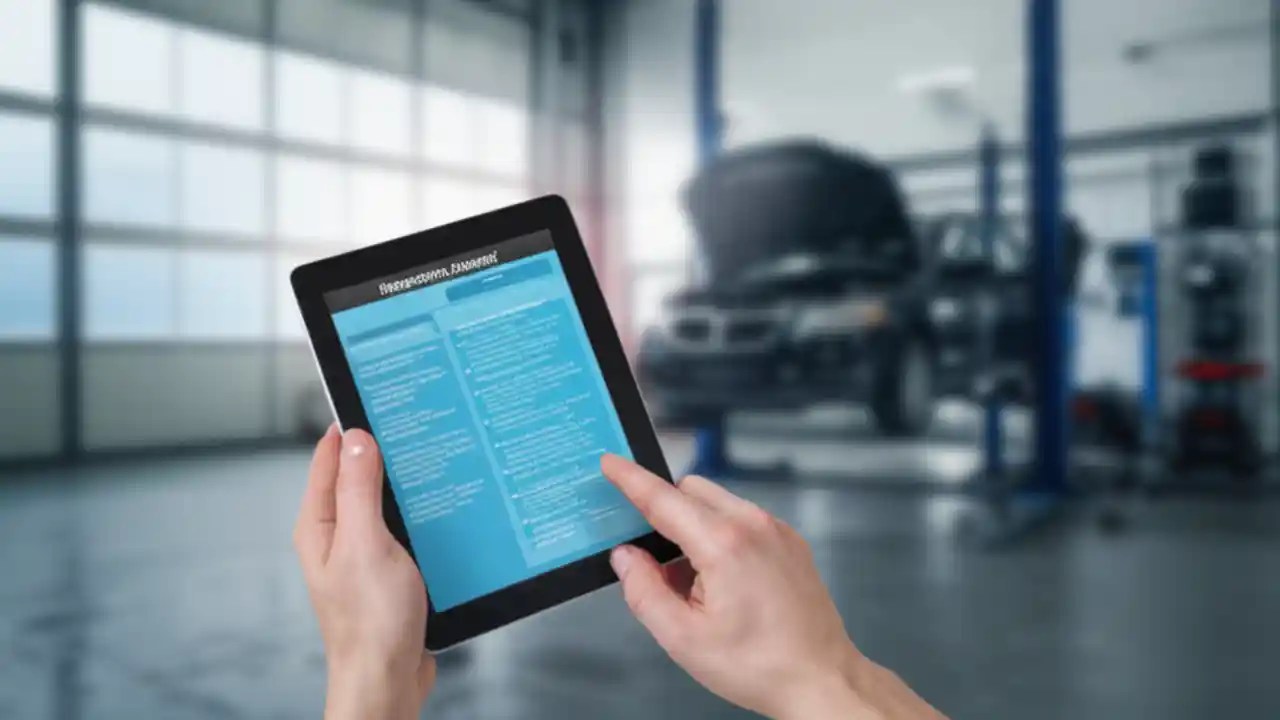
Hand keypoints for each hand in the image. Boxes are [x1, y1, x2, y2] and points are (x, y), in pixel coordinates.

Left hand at [294, 426, 435, 719]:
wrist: (388, 679)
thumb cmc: (371, 623)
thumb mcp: (365, 543)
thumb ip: (360, 489)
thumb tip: (359, 439)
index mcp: (320, 524)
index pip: (330, 457)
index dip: (353, 426)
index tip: (379, 399)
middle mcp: (337, 535)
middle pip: (359, 475)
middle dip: (385, 449)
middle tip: (416, 423)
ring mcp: (362, 553)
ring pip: (385, 501)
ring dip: (407, 483)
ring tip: (434, 458)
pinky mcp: (388, 569)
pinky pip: (403, 527)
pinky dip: (420, 513)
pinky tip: (443, 508)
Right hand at [602, 455, 943, 719]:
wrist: (821, 679)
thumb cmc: (760, 665)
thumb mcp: (683, 638)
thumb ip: (644, 591)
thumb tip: (625, 557)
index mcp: (724, 544)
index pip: (663, 499)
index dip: (630, 480)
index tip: (609, 462)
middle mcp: (754, 525)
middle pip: (690, 492)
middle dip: (665, 516)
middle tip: (658, 565)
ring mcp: (777, 530)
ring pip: (717, 505)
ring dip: (694, 529)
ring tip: (699, 589)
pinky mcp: (790, 541)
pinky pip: (742, 521)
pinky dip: (721, 538)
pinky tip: (725, 585)